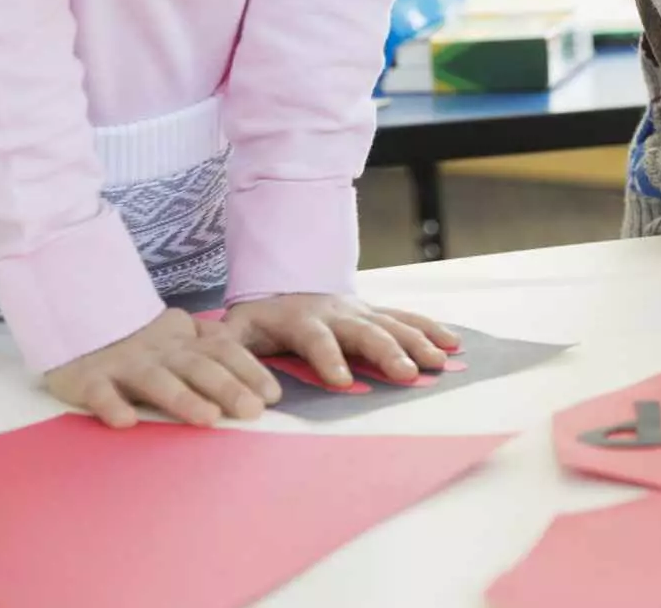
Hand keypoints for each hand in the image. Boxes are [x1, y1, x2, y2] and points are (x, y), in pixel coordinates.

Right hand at [44, 307, 280, 428]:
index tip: (273, 395)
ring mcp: (125, 365)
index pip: (224, 351)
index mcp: (185, 341)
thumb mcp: (182, 336)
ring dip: (182, 398)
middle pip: (198, 367)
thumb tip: (258, 375)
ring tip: (208, 418)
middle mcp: (160, 351)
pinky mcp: (89, 379)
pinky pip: (100, 392)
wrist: (81, 321)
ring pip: (156, 380)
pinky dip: (111, 405)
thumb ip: (215, 346)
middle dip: (227, 388)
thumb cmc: (143, 342)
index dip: (250, 370)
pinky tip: (126, 421)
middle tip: (252, 411)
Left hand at [221, 293, 459, 387]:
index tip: (341, 381)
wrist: (284, 280)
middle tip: (408, 375)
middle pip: (368, 331)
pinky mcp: (376, 313)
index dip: (329, 358)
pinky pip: (407, 318)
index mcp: (303, 319)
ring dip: (418, 342)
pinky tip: (453, 343)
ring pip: (394, 324)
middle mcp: (339, 313)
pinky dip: (431, 329)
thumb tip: (207, 360)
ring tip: (439, 362)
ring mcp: (362, 311)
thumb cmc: (259, 315)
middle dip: (389, 353)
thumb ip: (225, 344)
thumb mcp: (236, 327)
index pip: (318, 339)